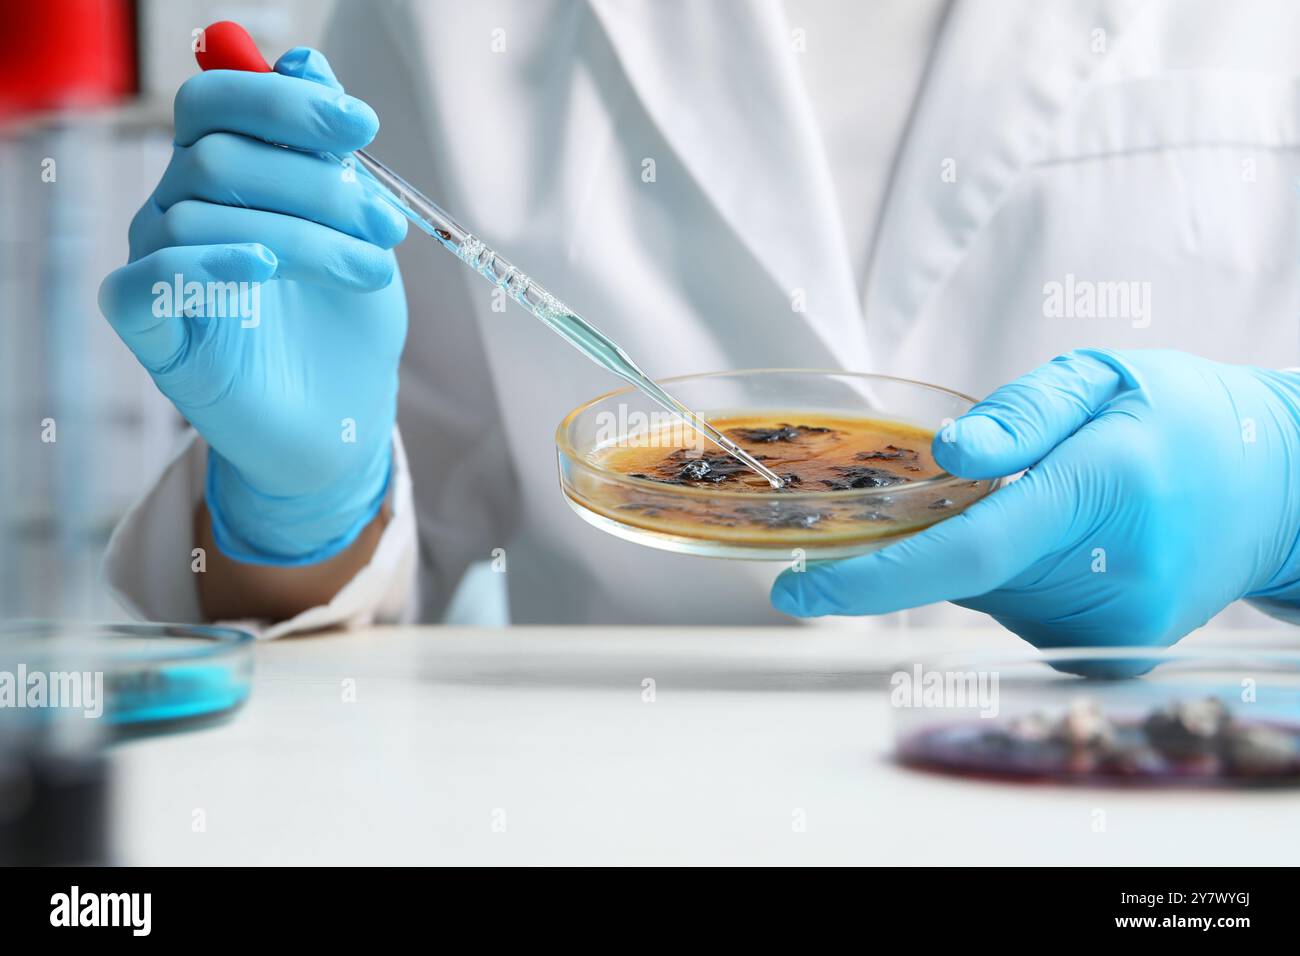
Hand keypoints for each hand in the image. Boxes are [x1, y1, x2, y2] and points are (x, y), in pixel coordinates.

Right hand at [98, 48, 407, 564]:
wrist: (341, 429)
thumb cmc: (344, 328)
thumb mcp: (355, 233)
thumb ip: (329, 156)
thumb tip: (305, 62)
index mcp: (221, 178)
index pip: (217, 101)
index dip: (285, 102)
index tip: (364, 127)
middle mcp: (177, 211)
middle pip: (214, 153)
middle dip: (313, 179)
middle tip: (384, 223)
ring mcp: (160, 270)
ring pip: (202, 214)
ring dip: (305, 235)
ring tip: (372, 271)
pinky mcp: (153, 332)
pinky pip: (150, 279)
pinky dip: (207, 263)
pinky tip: (265, 267)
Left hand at [771, 349, 1299, 655]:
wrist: (1277, 489)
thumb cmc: (1184, 419)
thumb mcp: (1105, 379)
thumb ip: (1023, 415)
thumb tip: (949, 456)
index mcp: (1104, 492)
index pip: (966, 553)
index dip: (871, 578)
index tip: (799, 589)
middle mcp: (1110, 578)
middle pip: (963, 571)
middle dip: (934, 531)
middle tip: (976, 481)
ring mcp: (1113, 628)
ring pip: (987, 593)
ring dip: (986, 550)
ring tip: (1057, 502)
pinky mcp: (1108, 653)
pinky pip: (1019, 611)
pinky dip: (1016, 576)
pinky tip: (1071, 542)